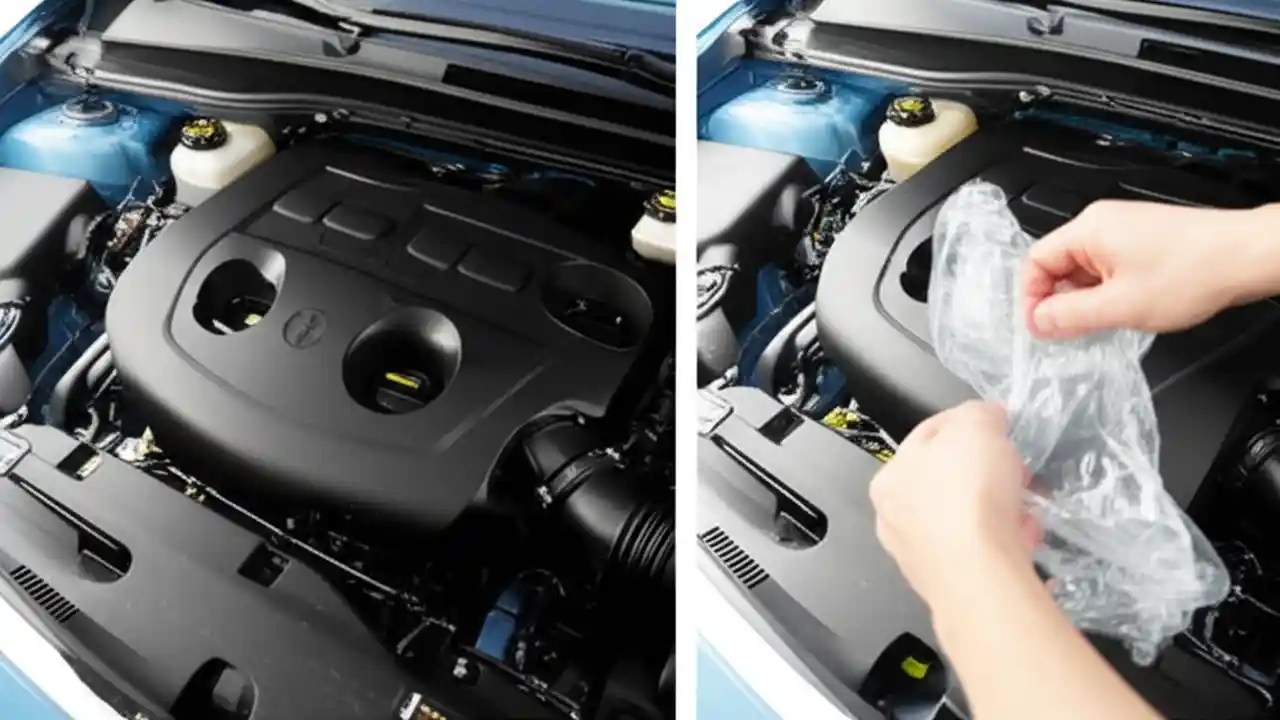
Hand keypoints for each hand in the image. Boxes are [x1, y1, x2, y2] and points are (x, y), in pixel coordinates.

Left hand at [870, 402, 1039, 611]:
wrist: (981, 576)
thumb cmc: (969, 493)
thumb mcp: (976, 427)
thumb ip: (979, 415)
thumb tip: (987, 418)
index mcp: (888, 479)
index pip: (928, 436)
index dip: (968, 424)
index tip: (1000, 426)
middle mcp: (896, 521)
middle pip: (949, 481)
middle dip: (988, 472)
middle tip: (1016, 470)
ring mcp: (922, 558)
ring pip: (968, 519)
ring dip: (1000, 508)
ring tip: (1025, 508)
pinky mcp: (952, 585)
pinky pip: (983, 551)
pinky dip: (1004, 541)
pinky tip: (1023, 538)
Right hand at [1022, 200, 1271, 338]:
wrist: (1248, 255)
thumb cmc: (1195, 271)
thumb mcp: (1120, 306)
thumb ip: (1070, 316)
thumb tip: (1037, 322)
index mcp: (1088, 229)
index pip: (1035, 262)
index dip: (1031, 299)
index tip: (1038, 327)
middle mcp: (1102, 222)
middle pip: (1058, 265)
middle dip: (1059, 301)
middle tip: (1069, 333)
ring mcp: (1124, 229)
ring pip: (1084, 269)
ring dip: (1085, 299)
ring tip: (1105, 323)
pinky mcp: (1143, 239)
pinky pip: (1108, 267)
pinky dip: (1107, 291)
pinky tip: (1124, 310)